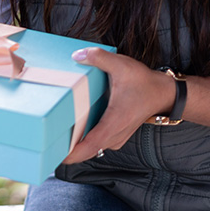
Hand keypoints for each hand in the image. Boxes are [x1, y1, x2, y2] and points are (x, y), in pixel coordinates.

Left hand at [61, 48, 173, 163]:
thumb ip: (99, 58)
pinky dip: (84, 140)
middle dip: (66, 150)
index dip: (71, 154)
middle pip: (86, 151)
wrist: (164, 94)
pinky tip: (71, 128)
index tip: (55, 156)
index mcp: (113, 123)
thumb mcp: (122, 66)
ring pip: (91, 148)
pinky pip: (96, 142)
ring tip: (53, 135)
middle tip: (45, 142)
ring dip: (75, 145)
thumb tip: (77, 55)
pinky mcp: (116, 134)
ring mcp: (116, 137)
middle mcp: (114, 135)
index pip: (89, 147)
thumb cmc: (144, 83)